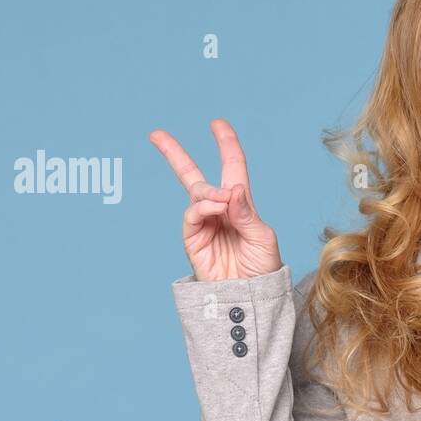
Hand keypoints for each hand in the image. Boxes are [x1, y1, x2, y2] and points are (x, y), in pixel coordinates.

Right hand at [149, 118, 282, 281]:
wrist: (249, 296)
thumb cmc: (262, 268)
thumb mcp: (263, 237)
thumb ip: (246, 212)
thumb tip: (230, 189)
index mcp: (241, 205)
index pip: (232, 168)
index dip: (226, 145)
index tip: (217, 124)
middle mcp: (219, 210)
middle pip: (193, 176)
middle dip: (175, 154)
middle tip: (156, 134)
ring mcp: (204, 223)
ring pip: (196, 193)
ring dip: (210, 193)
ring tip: (223, 203)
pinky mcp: (193, 239)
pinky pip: (192, 214)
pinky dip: (203, 206)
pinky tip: (216, 209)